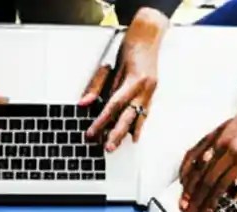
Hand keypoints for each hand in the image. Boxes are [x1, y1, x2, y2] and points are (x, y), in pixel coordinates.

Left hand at [82, 9, 166, 151]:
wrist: (149, 37)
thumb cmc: (128, 49)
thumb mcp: (110, 66)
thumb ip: (97, 86)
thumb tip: (83, 104)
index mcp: (135, 80)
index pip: (113, 106)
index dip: (102, 121)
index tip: (91, 133)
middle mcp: (145, 88)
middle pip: (128, 116)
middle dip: (117, 134)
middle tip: (107, 149)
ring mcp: (151, 91)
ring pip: (138, 117)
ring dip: (127, 132)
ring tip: (117, 145)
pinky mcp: (152, 93)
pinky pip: (145, 112)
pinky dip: (138, 124)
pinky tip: (133, 136)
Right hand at [179, 85, 236, 211]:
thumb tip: (231, 197)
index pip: (220, 188)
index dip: (209, 204)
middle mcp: (226, 152)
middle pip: (205, 182)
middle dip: (195, 202)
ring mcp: (215, 144)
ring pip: (196, 171)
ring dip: (187, 190)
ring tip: (183, 204)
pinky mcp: (209, 138)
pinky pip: (192, 155)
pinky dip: (185, 169)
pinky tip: (182, 182)